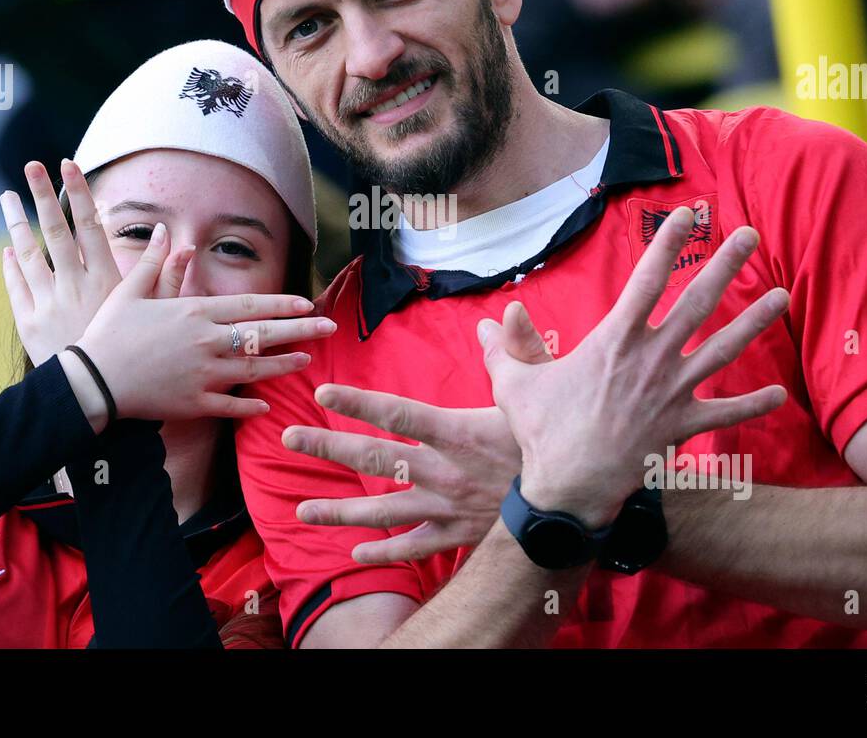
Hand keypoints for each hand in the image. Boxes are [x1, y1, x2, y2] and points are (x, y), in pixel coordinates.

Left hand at [2, 159, 173, 367]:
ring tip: (7, 196)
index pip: (88, 224)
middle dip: (42, 195)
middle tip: (32, 165)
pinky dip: (11, 267)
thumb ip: (167, 275)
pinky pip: (17, 287)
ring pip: (28, 254)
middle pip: (54, 231)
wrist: (98, 397)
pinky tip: (8, 250)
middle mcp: (73, 286)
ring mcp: (48, 304)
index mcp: (104, 279)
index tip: (69, 164)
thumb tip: (180, 241)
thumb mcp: (156, 313)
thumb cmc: (134, 355)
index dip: (78, 193)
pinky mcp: (29, 324)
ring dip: (16, 223)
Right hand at [75, 221, 335, 422]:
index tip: (307, 303)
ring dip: (283, 365)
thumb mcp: (131, 291)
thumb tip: (164, 232)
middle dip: (300, 331)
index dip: (282, 304)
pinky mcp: (194, 403)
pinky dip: (250, 406)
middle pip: (263, 335)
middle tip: (329, 328)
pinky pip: (231, 405)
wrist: (91, 381)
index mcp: (195, 312)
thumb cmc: (108, 333)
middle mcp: (207, 342)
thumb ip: (157, 263)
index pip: (250, 305)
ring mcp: (203, 375)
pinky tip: (267, 405)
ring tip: (307, 360)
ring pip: (254, 370)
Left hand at [279, 306, 554, 562]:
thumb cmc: (558, 448)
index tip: (322, 390)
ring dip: (339, 509)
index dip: (356, 400)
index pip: (396, 413)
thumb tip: (505, 313)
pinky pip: (413, 547)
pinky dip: (384, 551)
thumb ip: (517, 353)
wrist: (578, 513)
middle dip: (327, 447)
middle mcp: (442, 471)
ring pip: (382, 511)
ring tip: (302, 508)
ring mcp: (445, 508)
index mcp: (457, 432)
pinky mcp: (457, 536)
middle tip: (288, 438)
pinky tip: (356, 552)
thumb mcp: (541, 394)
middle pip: (373, 457)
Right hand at [479, 207, 788, 528]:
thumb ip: (504, 348)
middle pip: (698, 303)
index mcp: (614, 341)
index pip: (648, 280)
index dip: (668, 244)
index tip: (687, 216)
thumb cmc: (541, 433)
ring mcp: (672, 393)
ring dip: (755, 321)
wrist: (568, 488)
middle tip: (750, 237)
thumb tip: (487, 322)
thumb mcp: (513, 383)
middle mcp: (651, 360)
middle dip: (725, 265)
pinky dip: (753, 405)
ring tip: (783, 296)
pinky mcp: (683, 428)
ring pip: (724, 349)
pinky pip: (726, 414)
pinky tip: (778, 394)